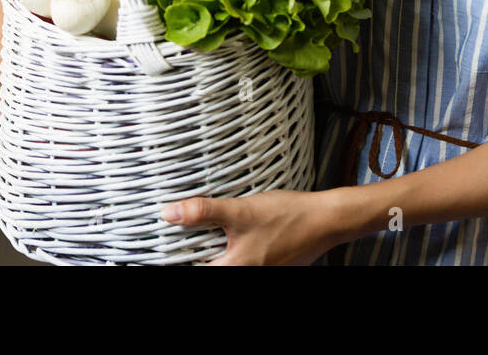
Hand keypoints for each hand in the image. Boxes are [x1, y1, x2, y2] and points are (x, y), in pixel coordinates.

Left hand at [161, 189, 345, 265]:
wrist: (325, 220)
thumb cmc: (286, 217)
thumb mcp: (240, 210)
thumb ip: (203, 212)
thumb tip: (169, 213)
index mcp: (234, 270)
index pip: (193, 273)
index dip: (175, 262)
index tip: (162, 252)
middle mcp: (245, 276)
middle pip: (209, 269)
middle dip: (194, 257)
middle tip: (180, 240)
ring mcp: (259, 273)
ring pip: (224, 266)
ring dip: (213, 254)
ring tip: (202, 237)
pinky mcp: (268, 267)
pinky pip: (240, 262)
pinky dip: (230, 252)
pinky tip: (230, 235)